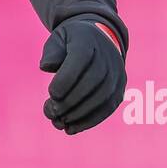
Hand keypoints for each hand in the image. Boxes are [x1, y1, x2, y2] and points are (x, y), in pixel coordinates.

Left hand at [39, 16, 125, 134]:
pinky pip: (107, 108)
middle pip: (91, 82)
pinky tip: (71, 128)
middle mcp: (107, 57)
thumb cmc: (72, 42)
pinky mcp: (119, 90)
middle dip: (69, 101)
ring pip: (101, 98)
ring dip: (78, 115)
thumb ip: (51, 52)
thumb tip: (47, 67)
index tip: (51, 93)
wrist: (100, 39)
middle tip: (50, 112)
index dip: (65, 79)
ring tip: (58, 122)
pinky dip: (89, 121)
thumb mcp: (58, 39)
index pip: (80, 59)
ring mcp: (116, 75)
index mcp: (88, 40)